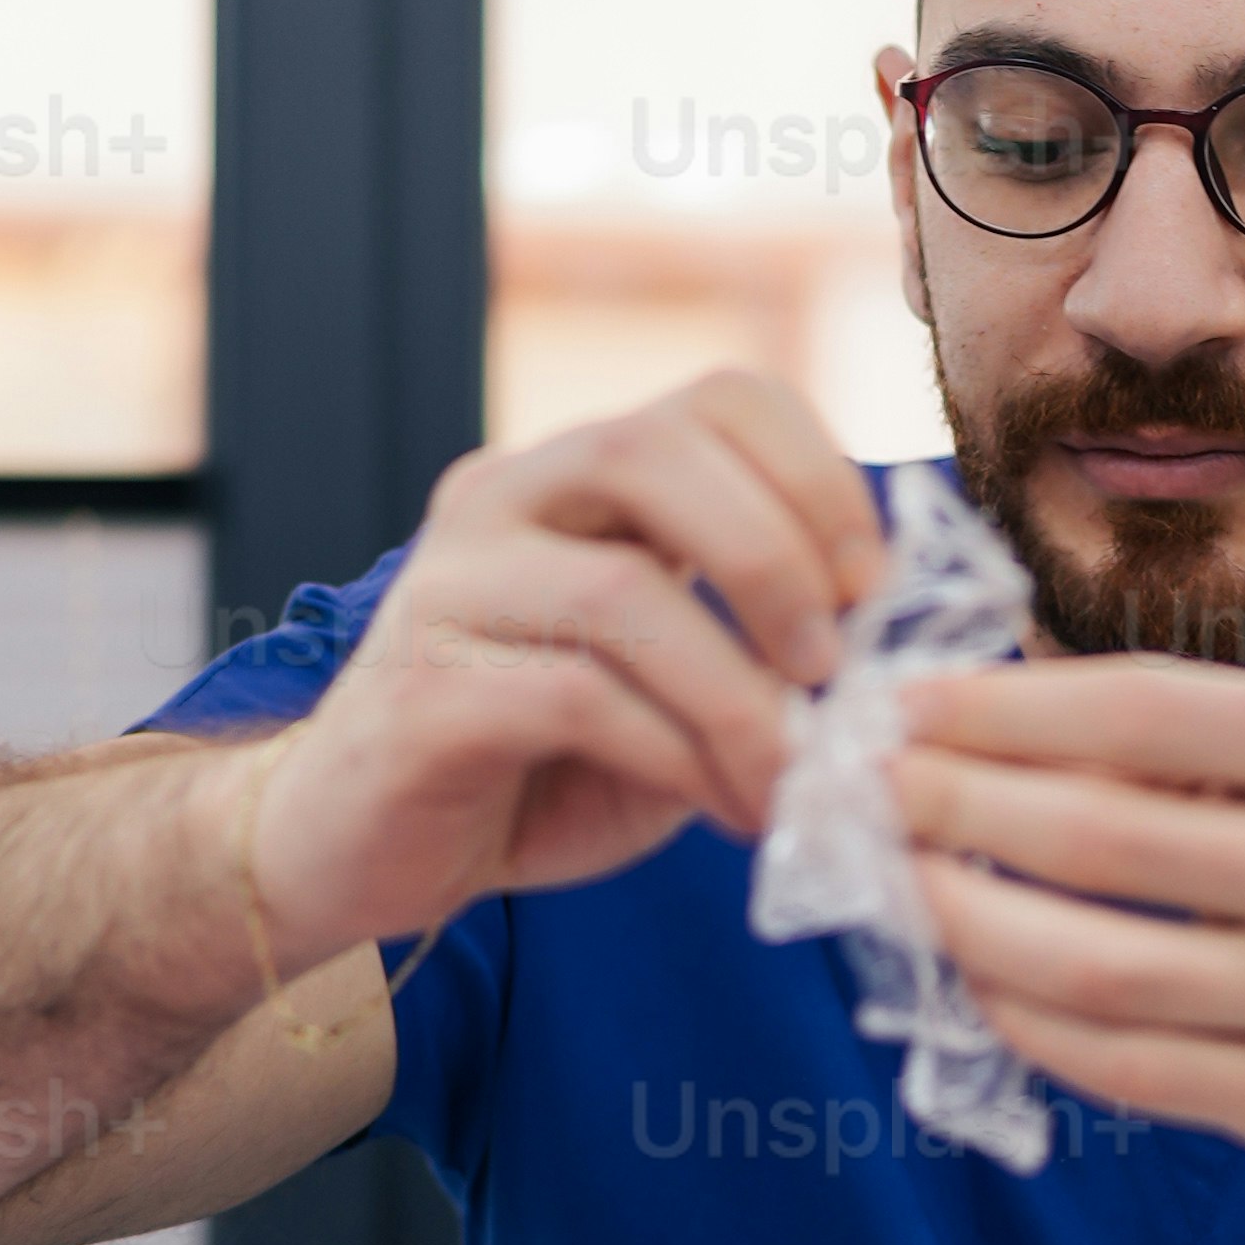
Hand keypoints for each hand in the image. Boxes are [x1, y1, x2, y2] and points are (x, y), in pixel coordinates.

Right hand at [239, 373, 887, 975]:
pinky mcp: (422, 689)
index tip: (873, 583)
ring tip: (790, 772)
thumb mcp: (668, 684)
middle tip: (834, 667)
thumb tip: (883, 649)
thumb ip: (750, 643)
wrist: (361, 848)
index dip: (816, 472)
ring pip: (623, 591)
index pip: (715, 396)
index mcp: (574, 476)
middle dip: (777, 557)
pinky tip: (726, 808)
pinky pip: (577, 698)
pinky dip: (680, 757)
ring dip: (739, 694)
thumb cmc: (534, 764)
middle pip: (654, 451)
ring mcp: (448, 586)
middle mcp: (501, 500)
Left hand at [889, 662, 1244, 1161]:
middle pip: (1105, 840)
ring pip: (1102, 971)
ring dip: (970, 923)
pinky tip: (980, 977)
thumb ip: (1179, 732)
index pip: (1148, 712)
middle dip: (961, 810)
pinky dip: (1030, 1021)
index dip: (1008, 709)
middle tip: (877, 794)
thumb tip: (976, 726)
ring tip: (907, 885)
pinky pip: (1130, 1069)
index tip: (910, 708)